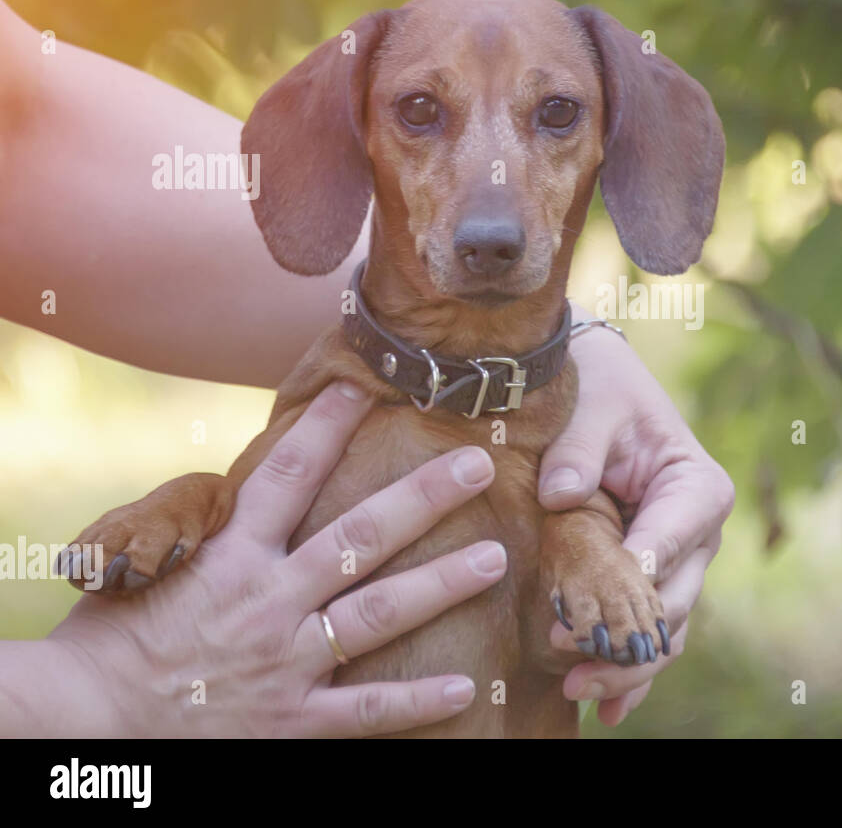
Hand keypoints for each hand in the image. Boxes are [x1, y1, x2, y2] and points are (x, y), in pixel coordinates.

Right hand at [17, 383, 506, 736]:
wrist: (84, 721)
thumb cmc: (110, 637)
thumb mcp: (149, 564)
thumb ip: (205, 524)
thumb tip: (244, 484)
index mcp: (228, 555)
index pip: (284, 474)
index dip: (326, 426)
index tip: (366, 384)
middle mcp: (266, 600)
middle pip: (358, 536)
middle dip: (423, 497)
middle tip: (477, 464)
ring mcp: (284, 661)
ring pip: (377, 614)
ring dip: (441, 584)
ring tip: (494, 557)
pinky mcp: (291, 720)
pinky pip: (365, 711)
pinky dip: (416, 700)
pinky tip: (465, 685)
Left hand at [539, 311, 733, 725]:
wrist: (599, 390)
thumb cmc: (600, 392)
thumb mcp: (591, 407)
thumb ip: (578, 449)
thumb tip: (561, 495)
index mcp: (697, 488)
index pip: (670, 541)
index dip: (635, 578)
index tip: (595, 608)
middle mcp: (698, 535)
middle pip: (673, 601)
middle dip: (627, 638)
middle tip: (573, 660)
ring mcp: (678, 564)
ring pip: (664, 631)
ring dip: (627, 667)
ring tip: (580, 692)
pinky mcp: (651, 581)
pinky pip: (649, 634)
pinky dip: (630, 672)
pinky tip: (604, 709)